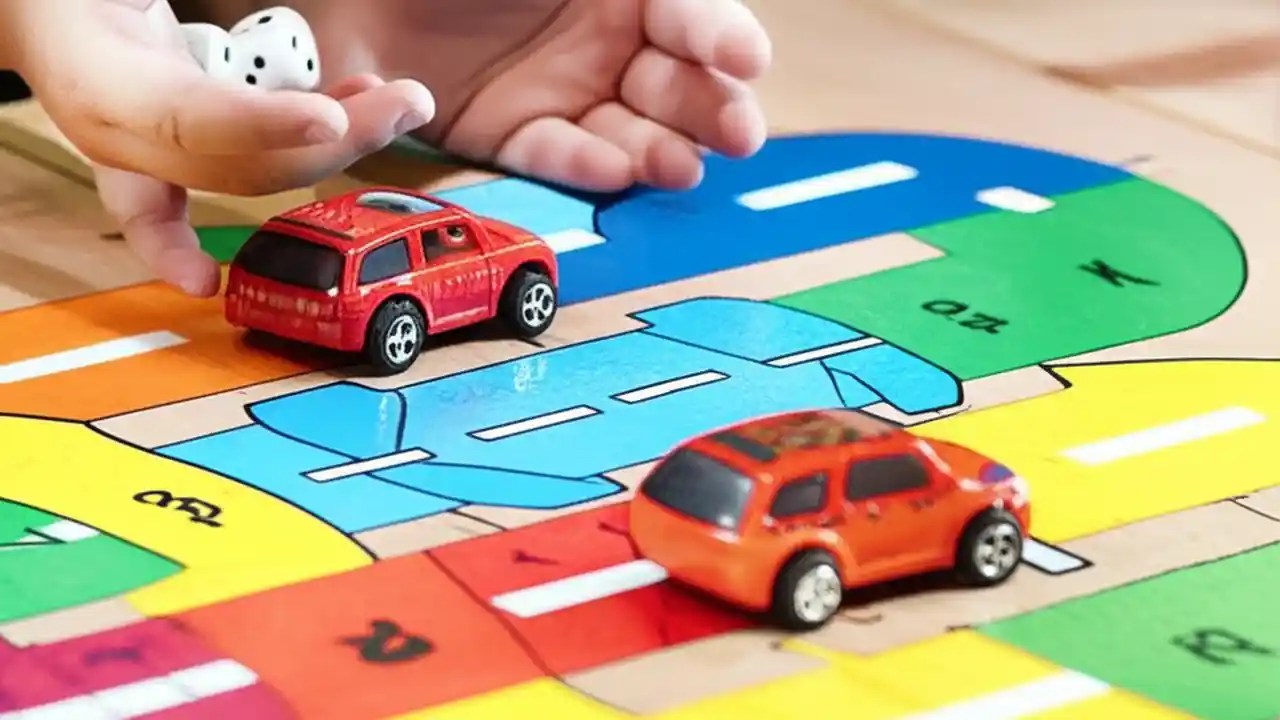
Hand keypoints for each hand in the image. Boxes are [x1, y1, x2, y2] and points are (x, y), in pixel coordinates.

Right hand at [6, 0, 434, 295]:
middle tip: (407, 103)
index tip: (329, 119)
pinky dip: (292, 161)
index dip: (261, 127)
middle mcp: (116, 131)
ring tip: (398, 103)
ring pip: (251, 172)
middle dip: (334, 138)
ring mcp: (138, 151)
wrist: (30, 6)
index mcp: (93, 81)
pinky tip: (346, 135)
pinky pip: (236, 181)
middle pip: (239, 161)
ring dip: (333, 145)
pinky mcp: (162, 151)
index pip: (187, 119)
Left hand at [179, 0, 772, 191]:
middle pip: (672, 78)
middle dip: (710, 106)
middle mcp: (596, 33)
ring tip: (683, 166)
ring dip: (661, 149)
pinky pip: (551, 153)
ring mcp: (554, 86)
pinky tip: (614, 171)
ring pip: (625, 127)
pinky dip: (583, 166)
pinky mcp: (505, 131)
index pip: (685, 9)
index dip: (719, 32)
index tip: (746, 57)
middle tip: (738, 131)